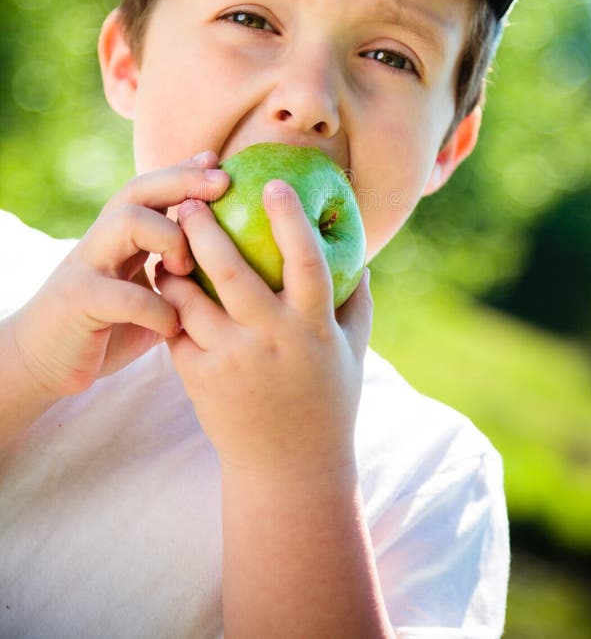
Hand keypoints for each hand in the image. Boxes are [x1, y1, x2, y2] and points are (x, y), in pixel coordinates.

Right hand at [8, 152, 228, 401]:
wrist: (41, 365)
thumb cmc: (105, 331)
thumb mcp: (145, 298)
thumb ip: (175, 280)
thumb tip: (231, 269)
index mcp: (118, 239)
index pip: (150, 189)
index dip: (184, 172)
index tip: (219, 163)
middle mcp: (100, 243)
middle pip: (137, 190)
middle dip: (182, 180)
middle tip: (223, 184)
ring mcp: (86, 267)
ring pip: (125, 221)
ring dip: (169, 236)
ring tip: (187, 268)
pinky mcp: (78, 302)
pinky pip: (124, 294)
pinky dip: (158, 309)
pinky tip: (175, 325)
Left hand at [157, 180, 372, 476]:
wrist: (289, 468)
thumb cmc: (328, 400)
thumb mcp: (353, 351)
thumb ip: (357, 301)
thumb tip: (362, 255)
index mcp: (313, 328)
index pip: (306, 261)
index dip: (290, 219)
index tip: (273, 184)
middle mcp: (272, 341)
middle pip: (231, 272)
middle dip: (205, 230)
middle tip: (190, 200)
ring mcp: (232, 361)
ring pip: (190, 300)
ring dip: (174, 266)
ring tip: (168, 242)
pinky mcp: (201, 380)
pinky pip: (176, 331)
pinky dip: (168, 305)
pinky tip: (166, 286)